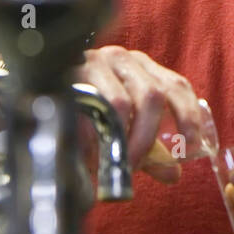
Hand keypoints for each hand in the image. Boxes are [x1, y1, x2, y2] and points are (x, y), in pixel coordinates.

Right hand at [73, 46, 206, 184]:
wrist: (42, 96)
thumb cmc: (89, 111)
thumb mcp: (125, 128)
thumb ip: (150, 150)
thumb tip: (174, 173)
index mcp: (144, 68)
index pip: (177, 87)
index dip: (188, 117)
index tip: (190, 147)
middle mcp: (123, 59)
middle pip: (152, 96)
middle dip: (146, 137)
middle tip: (135, 166)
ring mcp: (96, 62)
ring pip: (120, 102)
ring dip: (119, 140)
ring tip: (111, 163)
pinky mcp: (70, 73)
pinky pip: (88, 108)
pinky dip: (92, 137)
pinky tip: (90, 154)